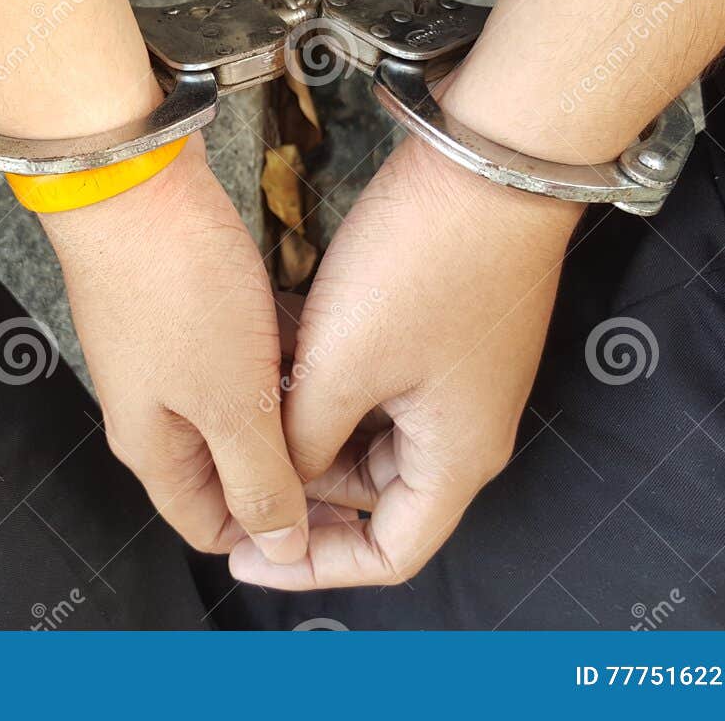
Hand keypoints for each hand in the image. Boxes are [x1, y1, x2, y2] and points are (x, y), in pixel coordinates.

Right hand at [41, 136, 310, 563]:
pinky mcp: (183, 308)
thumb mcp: (232, 403)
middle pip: (231, 464)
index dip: (273, 528)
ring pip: (242, 403)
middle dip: (291, 456)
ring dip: (289, 395)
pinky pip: (241, 350)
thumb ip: (260, 481)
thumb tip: (281, 548)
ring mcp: (167, 356)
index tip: (335, 504)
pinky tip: (310, 322)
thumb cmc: (174, 287)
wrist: (132, 180)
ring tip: (341, 372)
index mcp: (154, 450)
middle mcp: (154, 410)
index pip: (213, 525)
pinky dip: (276, 346)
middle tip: (349, 432)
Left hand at [228, 137, 582, 587]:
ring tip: (244, 395)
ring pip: (367, 429)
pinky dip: (325, 374)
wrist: (489, 159)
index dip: (317, 564)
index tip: (249, 552)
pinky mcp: (441, 330)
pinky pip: (374, 378)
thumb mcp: (340, 366)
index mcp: (455, 457)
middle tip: (235, 460)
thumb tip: (280, 485)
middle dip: (304, 480)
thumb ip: (302, 443)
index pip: (390, 553)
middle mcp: (465, 428)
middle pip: (374, 491)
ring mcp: (456, 377)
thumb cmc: (424, 265)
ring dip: (308, 420)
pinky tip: (273, 344)